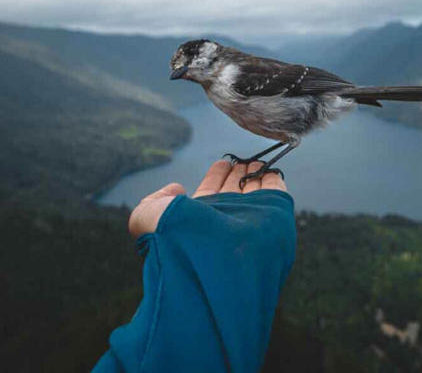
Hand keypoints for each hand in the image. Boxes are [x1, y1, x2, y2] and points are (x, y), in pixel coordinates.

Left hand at [129, 160, 286, 237]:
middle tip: (243, 160)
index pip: (212, 193)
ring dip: (256, 174)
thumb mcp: (146, 217)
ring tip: (256, 161)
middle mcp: (226, 220)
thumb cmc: (174, 240)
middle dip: (239, 174)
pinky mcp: (272, 216)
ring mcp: (249, 218)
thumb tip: (176, 189)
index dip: (217, 176)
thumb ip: (152, 201)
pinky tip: (271, 171)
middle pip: (235, 191)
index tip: (222, 162)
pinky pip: (275, 193)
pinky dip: (274, 180)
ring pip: (255, 191)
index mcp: (201, 220)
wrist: (209, 260)